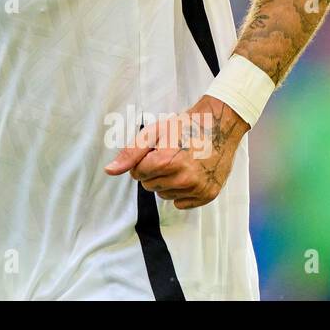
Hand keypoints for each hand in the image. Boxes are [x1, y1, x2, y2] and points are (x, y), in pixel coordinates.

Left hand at [103, 95, 248, 208]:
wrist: (219, 126)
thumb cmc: (184, 126)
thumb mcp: (154, 132)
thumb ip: (130, 153)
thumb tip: (110, 171)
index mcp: (166, 162)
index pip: (137, 174)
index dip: (143, 161)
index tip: (155, 151)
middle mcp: (183, 178)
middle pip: (149, 187)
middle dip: (153, 172)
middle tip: (169, 156)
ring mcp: (197, 188)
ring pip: (164, 195)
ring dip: (167, 182)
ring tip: (180, 164)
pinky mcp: (208, 195)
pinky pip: (180, 203)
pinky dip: (181, 191)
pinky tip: (190, 174)